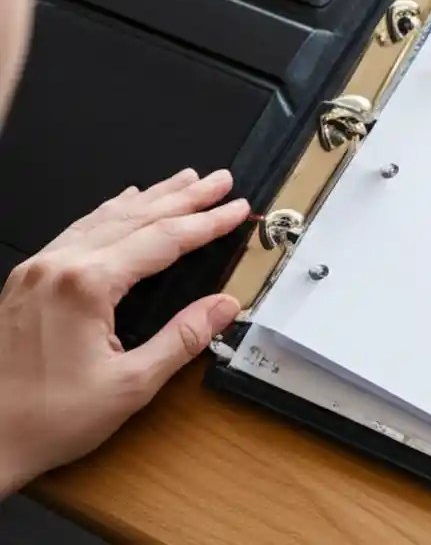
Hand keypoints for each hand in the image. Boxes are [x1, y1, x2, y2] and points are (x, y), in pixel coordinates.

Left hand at [0, 169, 248, 495]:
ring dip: (149, 199)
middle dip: (183, 197)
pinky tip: (123, 205)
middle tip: (220, 180)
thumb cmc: (45, 419)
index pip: (162, 240)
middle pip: (134, 217)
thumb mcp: (130, 385)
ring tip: (183, 182)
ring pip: (103, 217)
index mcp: (85, 286)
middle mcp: (57, 266)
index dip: (206, 222)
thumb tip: (224, 306)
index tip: (237, 208)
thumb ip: (182, 339)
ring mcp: (36, 271)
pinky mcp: (25, 283)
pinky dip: (110, 213)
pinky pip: (77, 231)